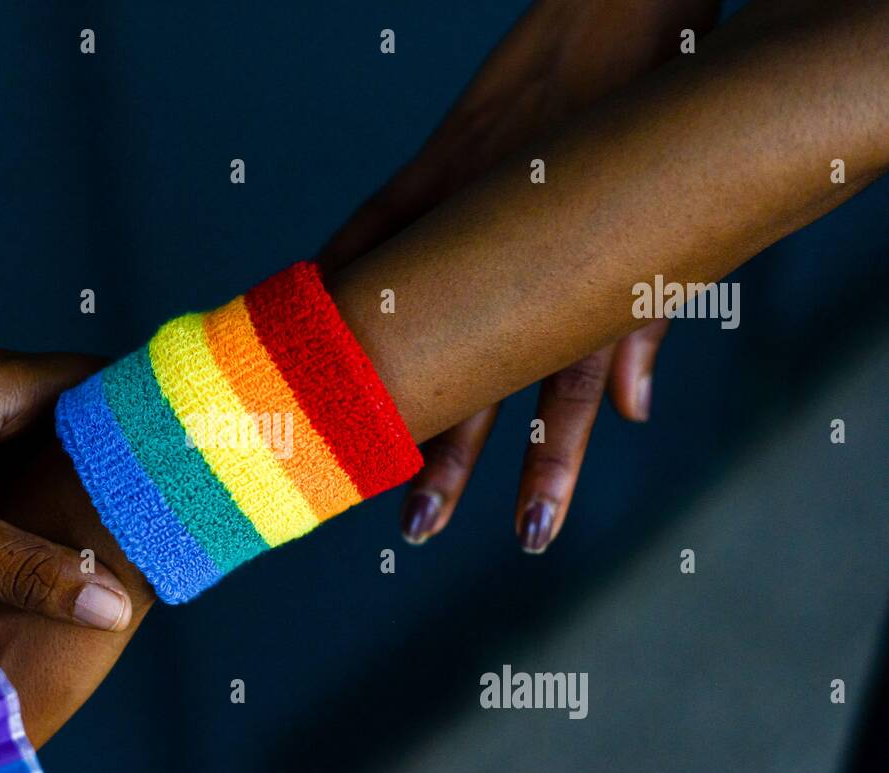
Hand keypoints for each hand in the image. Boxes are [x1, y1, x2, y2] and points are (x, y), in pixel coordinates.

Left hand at [0, 331, 133, 631]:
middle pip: (54, 398)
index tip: (175, 449)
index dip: (138, 409)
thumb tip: (112, 606)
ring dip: (38, 458)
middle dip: (91, 448)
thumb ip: (26, 569)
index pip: (91, 375)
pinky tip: (1, 508)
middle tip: (135, 500)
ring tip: (78, 513)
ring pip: (9, 414)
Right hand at [321, 0, 716, 550]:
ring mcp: (475, 217)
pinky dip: (337, 272)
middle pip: (483, 381)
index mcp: (597, 281)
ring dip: (372, 359)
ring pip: (417, 316)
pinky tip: (302, 311)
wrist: (642, 18)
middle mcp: (531, 262)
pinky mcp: (439, 162)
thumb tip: (635, 416)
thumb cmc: (662, 126)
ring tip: (334, 409)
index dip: (534, 466)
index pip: (557, 398)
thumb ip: (641, 327)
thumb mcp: (666, 239)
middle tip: (418, 526)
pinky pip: (373, 229)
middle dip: (451, 461)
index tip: (515, 523)